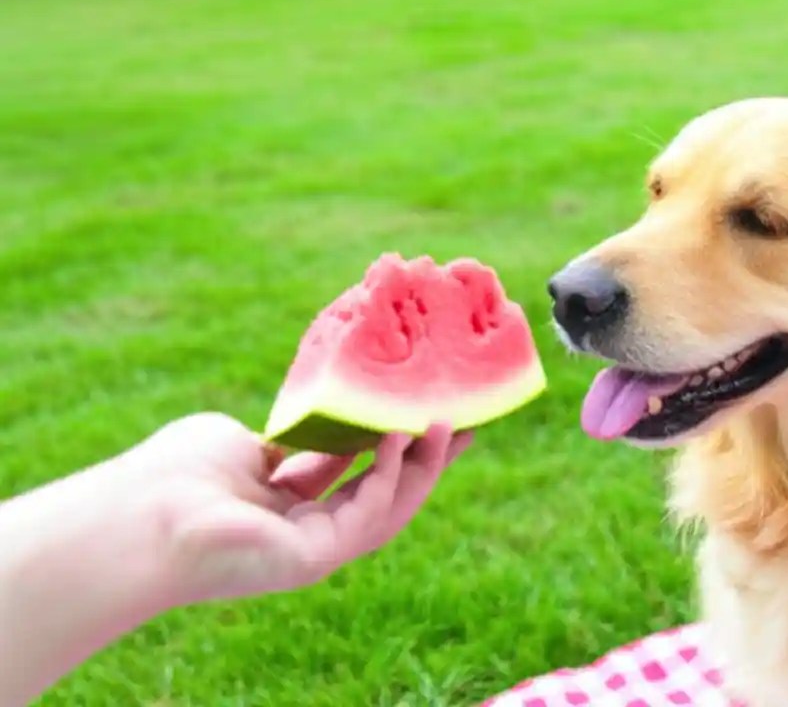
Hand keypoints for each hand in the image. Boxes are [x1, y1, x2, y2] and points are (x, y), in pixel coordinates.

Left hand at [129, 413, 472, 604]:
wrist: (140, 516)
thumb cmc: (175, 473)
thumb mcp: (245, 441)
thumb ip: (287, 438)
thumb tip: (313, 423)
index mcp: (290, 505)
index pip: (357, 475)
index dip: (393, 444)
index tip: (427, 411)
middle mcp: (309, 530)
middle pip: (385, 493)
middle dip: (426, 459)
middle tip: (465, 422)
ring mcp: (316, 549)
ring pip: (389, 508)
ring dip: (421, 468)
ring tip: (446, 423)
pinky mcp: (317, 558)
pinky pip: (368, 513)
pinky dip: (387, 473)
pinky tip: (396, 435)